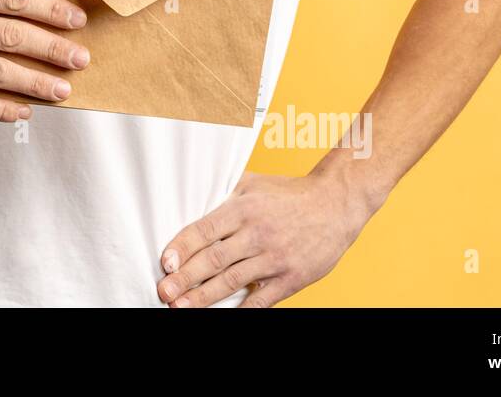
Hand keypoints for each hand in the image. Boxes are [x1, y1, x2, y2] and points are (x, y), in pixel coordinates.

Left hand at [157, 170, 375, 307]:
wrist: (336, 204)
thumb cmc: (290, 193)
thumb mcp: (254, 183)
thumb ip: (224, 192)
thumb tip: (192, 197)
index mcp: (243, 209)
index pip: (204, 230)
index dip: (182, 248)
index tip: (165, 263)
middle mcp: (256, 234)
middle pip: (213, 260)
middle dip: (185, 278)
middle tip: (163, 292)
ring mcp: (274, 258)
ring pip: (232, 281)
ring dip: (203, 297)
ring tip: (181, 307)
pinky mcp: (291, 277)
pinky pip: (261, 299)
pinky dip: (240, 310)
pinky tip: (220, 316)